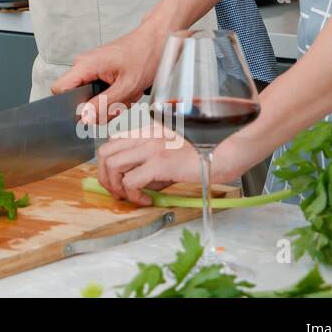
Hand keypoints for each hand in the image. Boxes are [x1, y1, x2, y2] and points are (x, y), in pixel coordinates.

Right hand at [52, 20, 168, 125]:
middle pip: (76, 98)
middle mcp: (84, 65)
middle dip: (97, 108)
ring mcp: (91, 68)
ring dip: (108, 103)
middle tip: (118, 106)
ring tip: (126, 97)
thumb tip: (84, 117)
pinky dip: (112, 97)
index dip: (70, 105)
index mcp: (85, 65)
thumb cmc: (144, 56)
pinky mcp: (99, 71)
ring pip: (89, 97)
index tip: (88, 114)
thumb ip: (103, 104)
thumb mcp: (127, 87)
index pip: (59, 89)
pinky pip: (98, 91)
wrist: (156, 41)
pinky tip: (125, 93)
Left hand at [96, 129, 242, 205]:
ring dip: (115, 186)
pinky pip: (130, 181)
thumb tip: (140, 186)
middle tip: (118, 192)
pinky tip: (146, 201)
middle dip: (104, 176)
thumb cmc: (206, 152)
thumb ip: (153, 167)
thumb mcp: (173, 155)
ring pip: (111, 164)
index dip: (110, 164)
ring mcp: (151, 147)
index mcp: (148, 130)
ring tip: (131, 197)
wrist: (227, 150)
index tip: (120, 181)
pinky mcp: (160, 162)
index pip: (114, 142)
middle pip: (104, 152)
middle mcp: (145, 135)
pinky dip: (132, 195)